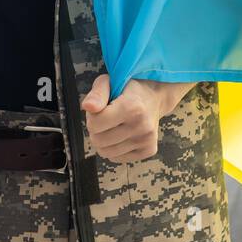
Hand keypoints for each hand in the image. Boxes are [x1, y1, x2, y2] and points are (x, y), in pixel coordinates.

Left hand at [79, 75, 195, 161]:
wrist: (154, 97)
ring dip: (103, 140)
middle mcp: (142, 125)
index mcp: (132, 107)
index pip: (95, 124)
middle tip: (105, 118)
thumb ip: (97, 94)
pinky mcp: (148, 151)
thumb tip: (88, 107)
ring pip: (106, 152)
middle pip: (99, 140)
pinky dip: (113, 148)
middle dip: (95, 130)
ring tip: (112, 126)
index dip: (92, 116)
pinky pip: (117, 158)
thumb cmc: (127, 89)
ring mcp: (146, 140)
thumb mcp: (109, 82)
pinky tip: (121, 135)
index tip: (100, 109)